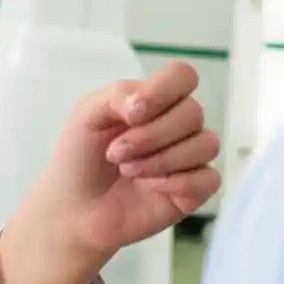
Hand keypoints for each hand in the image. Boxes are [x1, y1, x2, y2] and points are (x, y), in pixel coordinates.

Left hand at [28, 61, 221, 255]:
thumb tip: (145, 104)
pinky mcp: (194, 191)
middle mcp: (177, 125)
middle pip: (193, 112)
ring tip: (128, 171)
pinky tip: (151, 188)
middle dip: (151, 135)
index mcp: (155, 100)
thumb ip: (118, 95)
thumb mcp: (88, 114)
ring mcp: (189, 158)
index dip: (163, 91)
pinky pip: (209, 179)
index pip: (182, 76)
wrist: (74, 208)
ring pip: (206, 144)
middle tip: (116, 153)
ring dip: (162, 159)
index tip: (131, 114)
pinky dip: (178, 182)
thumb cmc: (80, 157)